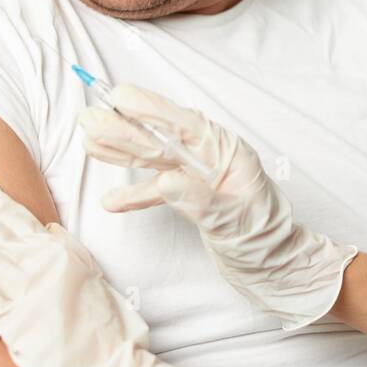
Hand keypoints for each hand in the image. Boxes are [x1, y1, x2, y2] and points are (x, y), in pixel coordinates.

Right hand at [77, 84, 357, 330]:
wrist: (277, 269)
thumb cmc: (266, 242)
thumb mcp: (233, 221)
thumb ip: (199, 200)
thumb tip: (164, 180)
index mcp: (229, 153)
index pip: (186, 125)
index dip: (152, 109)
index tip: (121, 97)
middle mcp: (213, 159)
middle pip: (163, 139)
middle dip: (126, 129)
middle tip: (89, 120)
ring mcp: (201, 178)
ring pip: (156, 160)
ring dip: (124, 152)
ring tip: (90, 142)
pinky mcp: (193, 199)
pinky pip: (159, 190)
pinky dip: (136, 194)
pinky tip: (112, 200)